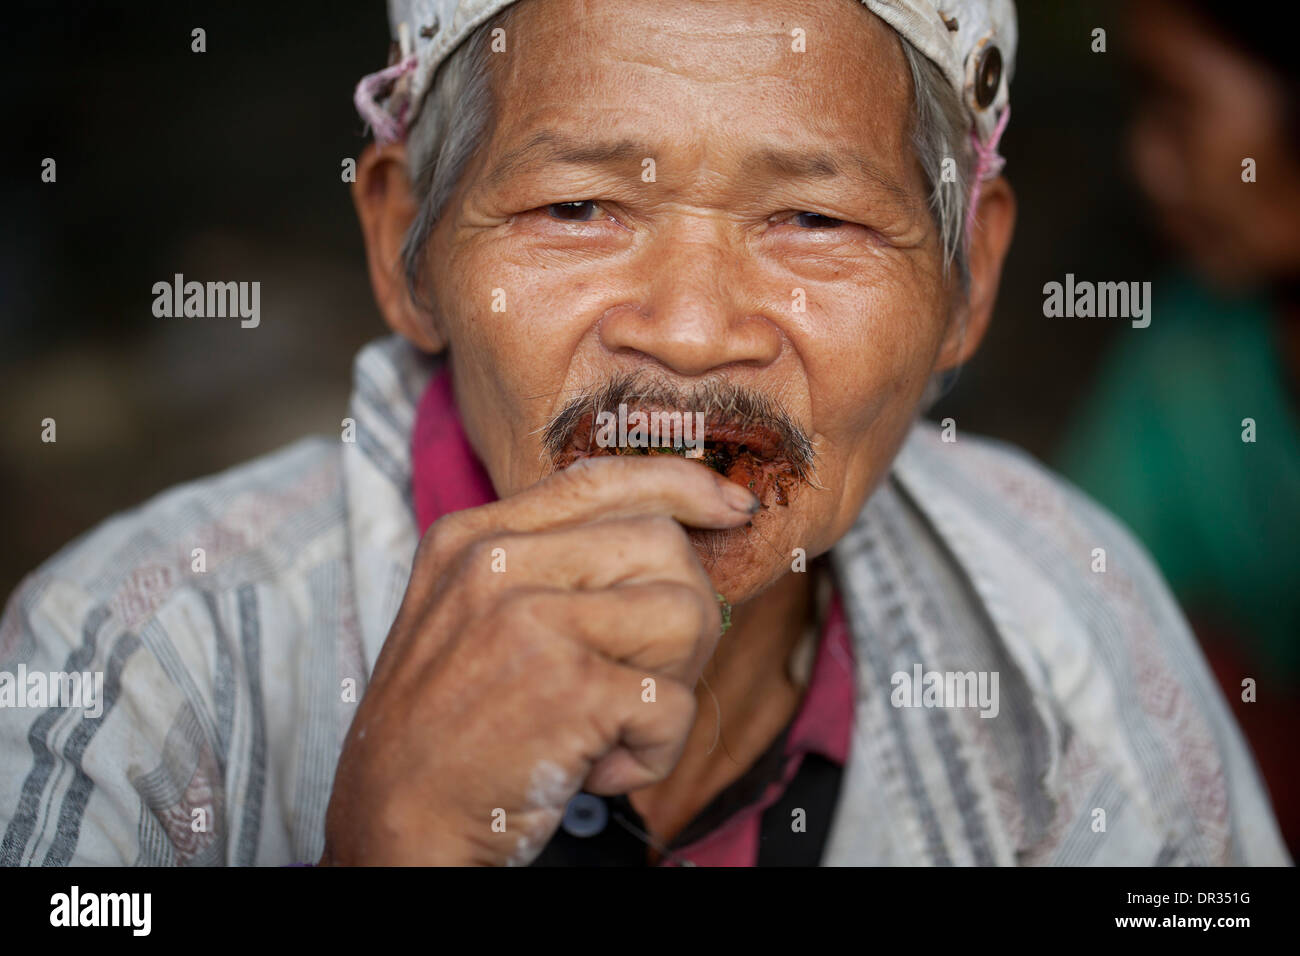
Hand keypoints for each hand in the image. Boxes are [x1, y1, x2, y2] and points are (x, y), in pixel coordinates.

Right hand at [319, 455, 758, 864]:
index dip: (684, 485)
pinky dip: (657, 751)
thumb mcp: (468, 616)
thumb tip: (669, 530)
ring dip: (672, 684)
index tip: (731, 507)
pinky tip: (600, 769)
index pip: (605, 477)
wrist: (394, 827)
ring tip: (613, 725)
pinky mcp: (567, 689)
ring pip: (687, 614)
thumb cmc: (446, 730)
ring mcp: (529, 621)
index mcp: (473, 538)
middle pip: (663, 544)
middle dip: (684, 615)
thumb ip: (547, 566)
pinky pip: (674, 704)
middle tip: (640, 677)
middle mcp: (496, 564)